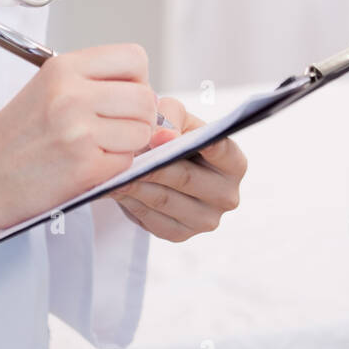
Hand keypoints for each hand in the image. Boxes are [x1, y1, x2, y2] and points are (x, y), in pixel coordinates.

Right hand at [0, 44, 159, 233]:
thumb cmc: (13, 137)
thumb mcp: (47, 88)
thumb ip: (92, 83)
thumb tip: (146, 93)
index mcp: (63, 68)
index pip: (134, 58)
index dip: (138, 79)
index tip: (125, 94)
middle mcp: (72, 93)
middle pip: (145, 97)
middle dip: (140, 116)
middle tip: (118, 127)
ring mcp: (79, 130)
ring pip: (142, 131)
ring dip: (129, 144)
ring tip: (99, 147)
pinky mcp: (85, 167)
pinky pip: (127, 162)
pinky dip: (115, 167)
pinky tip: (88, 165)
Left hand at [103, 95, 247, 242]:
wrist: (161, 162)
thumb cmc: (173, 132)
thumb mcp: (174, 114)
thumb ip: (170, 118)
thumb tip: (161, 138)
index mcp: (234, 163)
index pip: (221, 151)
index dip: (200, 143)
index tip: (169, 135)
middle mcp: (227, 196)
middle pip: (186, 179)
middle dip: (153, 166)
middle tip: (126, 157)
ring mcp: (205, 220)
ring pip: (164, 200)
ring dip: (136, 185)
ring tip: (114, 173)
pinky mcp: (180, 234)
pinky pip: (151, 219)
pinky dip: (131, 202)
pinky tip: (115, 188)